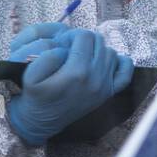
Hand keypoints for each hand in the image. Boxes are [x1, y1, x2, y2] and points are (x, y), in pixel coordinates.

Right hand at [7, 28, 134, 145]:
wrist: (41, 121)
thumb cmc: (35, 97)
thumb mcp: (30, 75)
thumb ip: (47, 56)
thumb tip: (64, 48)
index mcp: (78, 72)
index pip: (84, 36)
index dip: (71, 35)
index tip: (61, 42)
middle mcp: (96, 78)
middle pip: (99, 41)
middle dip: (84, 39)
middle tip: (70, 47)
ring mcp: (105, 86)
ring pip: (110, 52)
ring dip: (97, 49)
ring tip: (81, 55)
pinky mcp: (108, 93)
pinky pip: (125, 72)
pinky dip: (120, 63)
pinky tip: (105, 61)